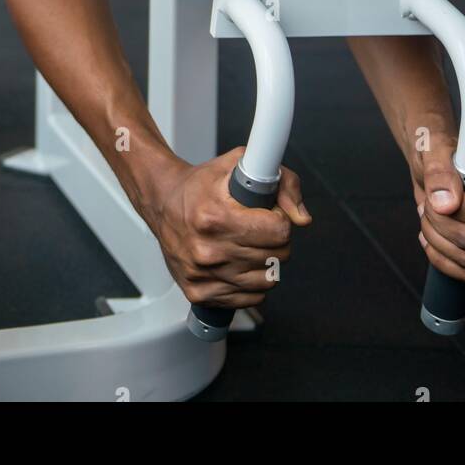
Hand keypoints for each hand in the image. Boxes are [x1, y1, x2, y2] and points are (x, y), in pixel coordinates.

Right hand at [150, 146, 311, 310]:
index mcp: (217, 217)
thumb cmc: (200, 185)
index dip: (281, 219)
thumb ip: (283, 183)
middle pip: (275, 257)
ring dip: (266, 263)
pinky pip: (248, 299)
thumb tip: (302, 218)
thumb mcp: (240, 165)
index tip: (271, 214)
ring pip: (266, 282)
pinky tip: (240, 263)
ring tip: (251, 245)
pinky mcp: (198, 293)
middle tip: (260, 228)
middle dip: (276, 241)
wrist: (162, 203)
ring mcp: (203, 275)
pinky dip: (251, 284)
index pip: (278, 231)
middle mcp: (208, 250)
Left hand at [411, 137, 464, 283]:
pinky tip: (432, 241)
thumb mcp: (435, 150)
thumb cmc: (442, 152)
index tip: (433, 198)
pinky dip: (444, 262)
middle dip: (439, 226)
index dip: (452, 213)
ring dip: (437, 243)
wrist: (440, 167)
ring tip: (428, 219)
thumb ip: (440, 173)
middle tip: (426, 207)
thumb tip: (446, 204)